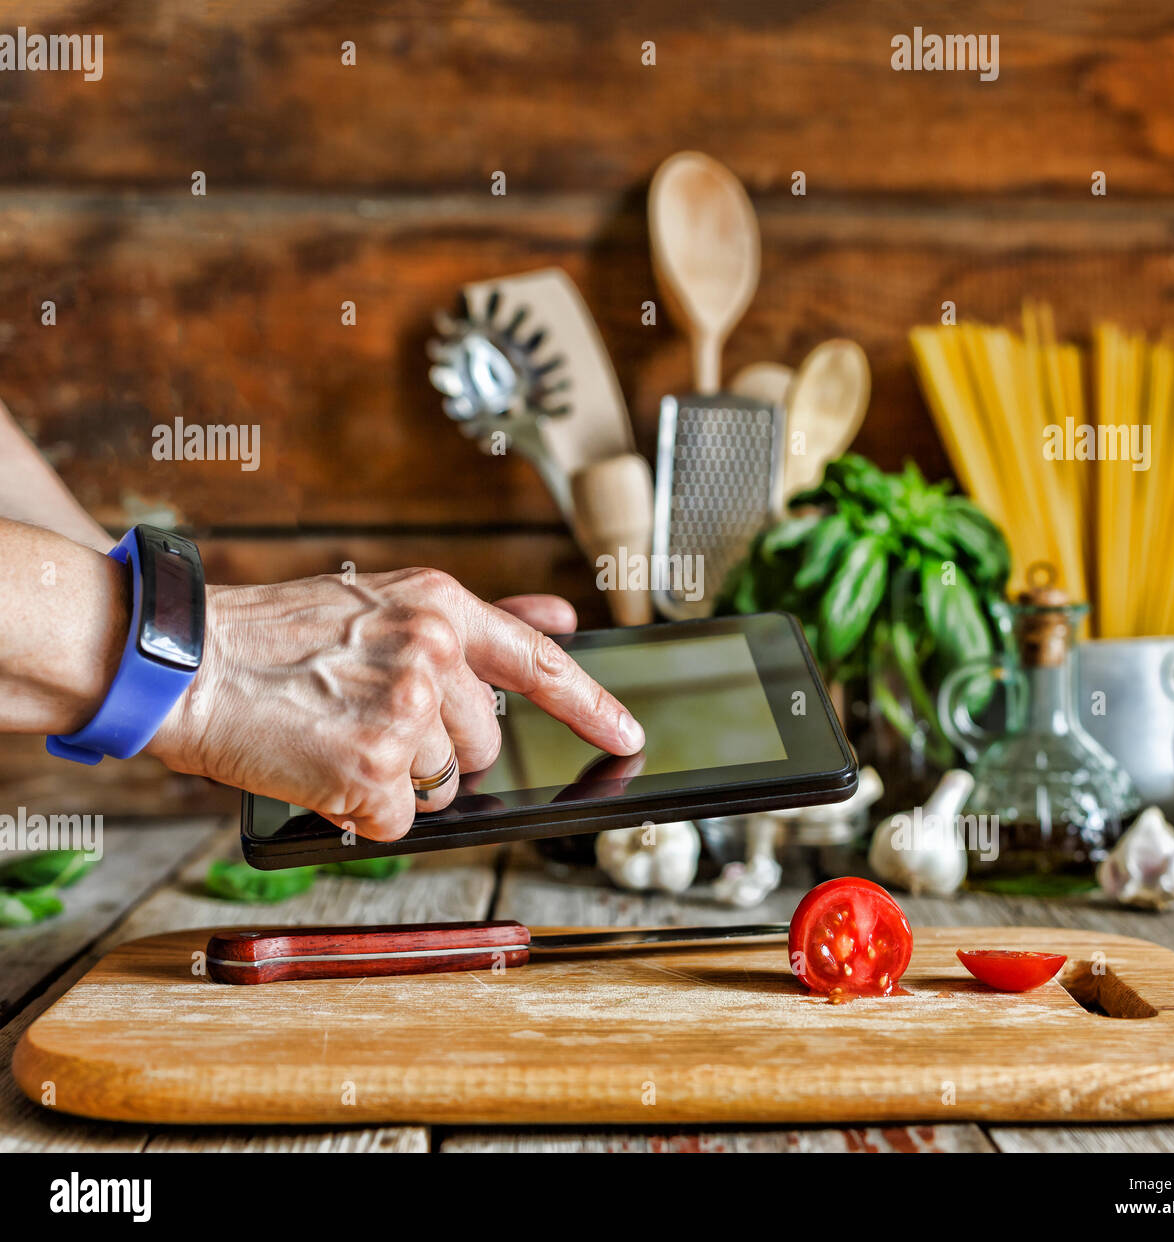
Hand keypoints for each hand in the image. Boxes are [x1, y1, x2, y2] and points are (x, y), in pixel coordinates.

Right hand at [147, 568, 643, 840]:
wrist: (187, 664)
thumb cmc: (276, 638)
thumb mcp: (384, 604)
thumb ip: (478, 622)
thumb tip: (562, 618)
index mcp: (439, 606)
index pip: (540, 661)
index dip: (591, 705)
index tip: (626, 733)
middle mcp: (433, 654)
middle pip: (484, 744)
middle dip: (439, 749)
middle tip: (372, 723)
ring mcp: (405, 713)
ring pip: (443, 786)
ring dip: (397, 780)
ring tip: (339, 739)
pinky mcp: (373, 770)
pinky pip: (399, 820)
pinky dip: (363, 812)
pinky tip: (323, 770)